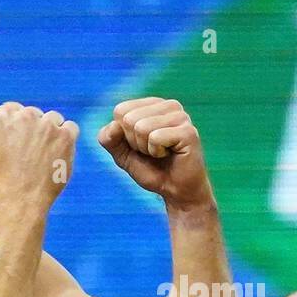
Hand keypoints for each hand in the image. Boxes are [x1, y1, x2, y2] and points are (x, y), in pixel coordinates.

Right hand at [0, 102, 78, 209]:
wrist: (21, 197)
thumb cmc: (2, 179)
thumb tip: (6, 124)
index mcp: (4, 116)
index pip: (15, 109)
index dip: (19, 126)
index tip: (21, 140)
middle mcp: (26, 116)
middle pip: (35, 114)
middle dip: (35, 129)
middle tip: (34, 152)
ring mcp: (47, 125)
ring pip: (54, 119)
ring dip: (52, 132)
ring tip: (47, 154)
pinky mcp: (65, 136)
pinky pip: (71, 128)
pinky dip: (68, 139)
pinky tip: (60, 153)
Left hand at [97, 97, 212, 209]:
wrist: (176, 192)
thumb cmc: (152, 170)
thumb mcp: (122, 154)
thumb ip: (109, 139)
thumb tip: (114, 125)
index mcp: (153, 104)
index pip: (120, 111)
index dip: (124, 136)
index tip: (141, 146)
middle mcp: (168, 105)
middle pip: (129, 119)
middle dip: (135, 143)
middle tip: (152, 152)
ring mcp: (180, 116)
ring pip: (141, 127)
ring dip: (146, 149)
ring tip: (161, 154)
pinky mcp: (188, 131)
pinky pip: (155, 138)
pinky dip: (156, 153)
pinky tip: (170, 155)